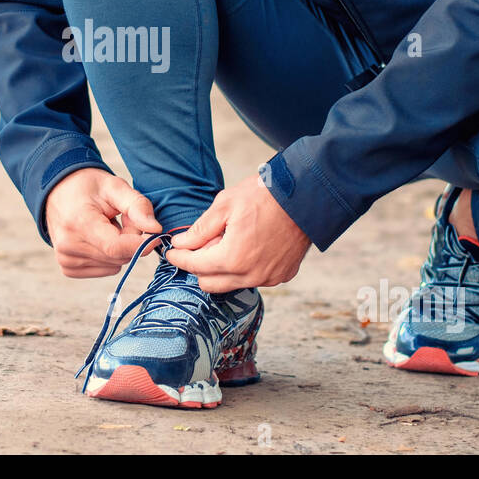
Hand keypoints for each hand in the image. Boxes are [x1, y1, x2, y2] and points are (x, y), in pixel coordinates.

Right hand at [44, 168, 162, 277]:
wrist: (59, 190)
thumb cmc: (89, 187)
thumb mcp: (116, 187)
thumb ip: (138, 206)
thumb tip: (156, 230)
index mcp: (79, 223)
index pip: (116, 247)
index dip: (140, 244)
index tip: (154, 234)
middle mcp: (68, 246)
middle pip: (119, 256)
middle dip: (130, 241)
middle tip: (123, 219)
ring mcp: (66, 259)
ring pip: (115, 265)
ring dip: (120, 249)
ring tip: (108, 226)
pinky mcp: (68, 268)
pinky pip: (105, 269)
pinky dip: (109, 256)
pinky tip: (99, 238)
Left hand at [165, 174, 311, 292]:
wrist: (307, 195)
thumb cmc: (265, 195)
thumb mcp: (225, 205)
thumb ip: (200, 230)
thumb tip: (181, 244)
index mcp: (233, 258)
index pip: (194, 266)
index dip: (179, 257)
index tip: (172, 251)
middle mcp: (251, 275)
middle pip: (210, 283)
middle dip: (199, 266)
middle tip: (202, 243)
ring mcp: (269, 278)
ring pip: (232, 283)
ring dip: (223, 268)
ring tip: (230, 240)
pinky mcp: (282, 275)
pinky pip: (254, 278)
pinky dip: (245, 267)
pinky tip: (249, 245)